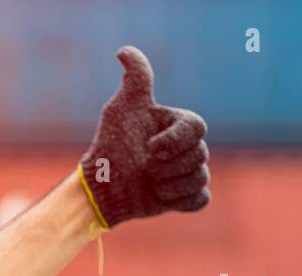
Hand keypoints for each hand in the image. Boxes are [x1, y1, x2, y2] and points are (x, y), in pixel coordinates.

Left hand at [79, 46, 210, 226]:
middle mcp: (188, 147)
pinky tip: (160, 196)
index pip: (197, 128)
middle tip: (144, 167)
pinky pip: (200, 199)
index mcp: (179, 124)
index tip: (149, 148)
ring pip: (198, 178)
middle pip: (199, 155)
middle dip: (166, 166)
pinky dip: (180, 200)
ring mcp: (188, 172)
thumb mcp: (121, 108)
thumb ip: (134, 79)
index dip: (173, 142)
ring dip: (169, 184)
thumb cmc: (111, 144)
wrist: (102, 186)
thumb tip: (124, 50)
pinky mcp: (186, 197)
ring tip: (149, 182)